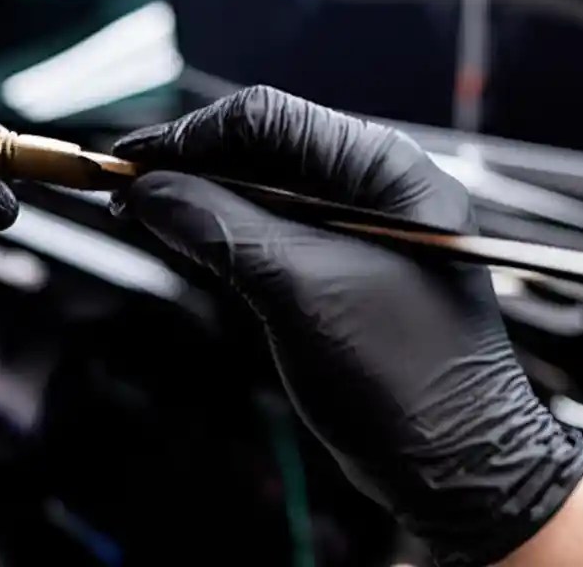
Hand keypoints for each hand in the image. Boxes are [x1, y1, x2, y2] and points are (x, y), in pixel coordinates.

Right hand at [112, 86, 582, 564]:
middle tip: (125, 191)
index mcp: (385, 171)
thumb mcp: (301, 293)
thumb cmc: (405, 377)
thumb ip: (223, 230)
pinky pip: (270, 228)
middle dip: (189, 165)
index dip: (191, 136)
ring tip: (142, 213)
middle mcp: (375, 187)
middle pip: (262, 148)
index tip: (131, 162)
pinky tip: (185, 237)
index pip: (269, 119)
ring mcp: (360, 227)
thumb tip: (150, 191)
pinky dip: (222, 229)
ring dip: (200, 197)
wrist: (457, 462)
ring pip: (261, 188)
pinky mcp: (342, 266)